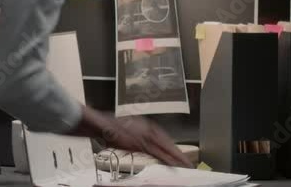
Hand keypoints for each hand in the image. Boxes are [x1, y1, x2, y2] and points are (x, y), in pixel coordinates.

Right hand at [71, 108, 191, 167]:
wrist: (103, 125)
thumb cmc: (110, 128)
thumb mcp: (126, 130)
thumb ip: (135, 134)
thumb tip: (138, 141)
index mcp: (145, 124)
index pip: (162, 137)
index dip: (171, 146)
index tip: (179, 154)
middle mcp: (148, 128)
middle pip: (167, 142)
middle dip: (178, 153)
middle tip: (188, 162)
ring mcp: (146, 136)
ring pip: (166, 148)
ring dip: (176, 157)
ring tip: (185, 165)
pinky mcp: (142, 144)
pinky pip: (158, 153)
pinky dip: (168, 160)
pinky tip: (174, 165)